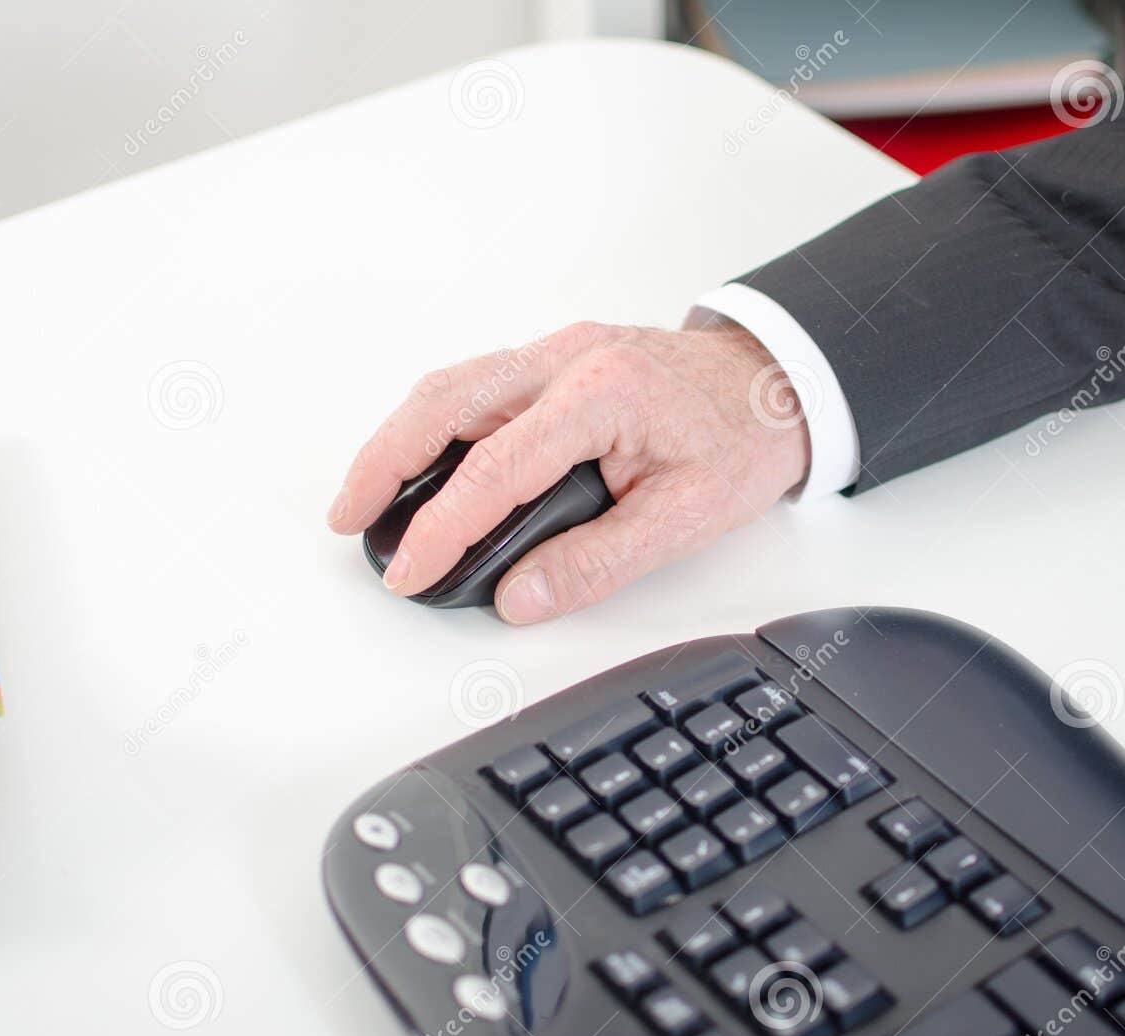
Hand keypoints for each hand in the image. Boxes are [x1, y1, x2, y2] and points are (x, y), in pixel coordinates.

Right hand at [325, 321, 811, 622]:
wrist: (776, 383)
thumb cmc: (742, 439)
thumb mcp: (687, 517)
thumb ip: (599, 561)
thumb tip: (519, 596)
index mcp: (604, 393)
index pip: (496, 467)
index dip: (442, 527)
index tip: (408, 571)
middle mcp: (568, 358)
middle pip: (445, 400)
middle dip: (384, 462)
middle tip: (348, 521)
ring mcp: (556, 350)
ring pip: (450, 385)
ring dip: (397, 439)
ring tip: (363, 498)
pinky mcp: (553, 359)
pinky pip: (474, 385)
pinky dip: (431, 424)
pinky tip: (416, 465)